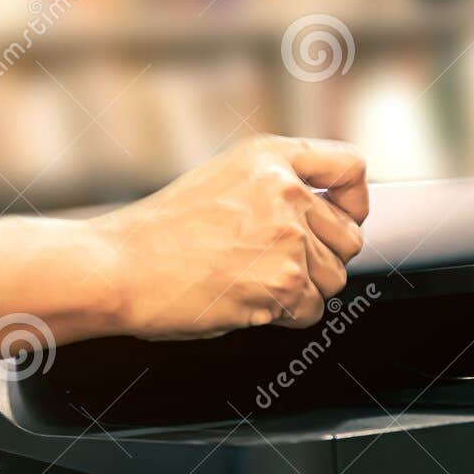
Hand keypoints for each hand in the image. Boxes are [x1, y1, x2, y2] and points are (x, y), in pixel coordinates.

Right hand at [95, 135, 368, 338]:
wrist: (119, 268)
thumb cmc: (159, 234)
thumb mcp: (221, 180)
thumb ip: (276, 188)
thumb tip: (326, 218)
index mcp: (269, 157)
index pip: (350, 166)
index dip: (354, 200)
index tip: (343, 217)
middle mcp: (285, 191)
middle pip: (349, 236)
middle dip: (322, 258)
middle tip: (277, 266)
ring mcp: (287, 237)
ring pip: (335, 278)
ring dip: (303, 290)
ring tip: (254, 283)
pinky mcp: (283, 282)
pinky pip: (312, 310)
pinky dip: (286, 316)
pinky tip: (247, 301)